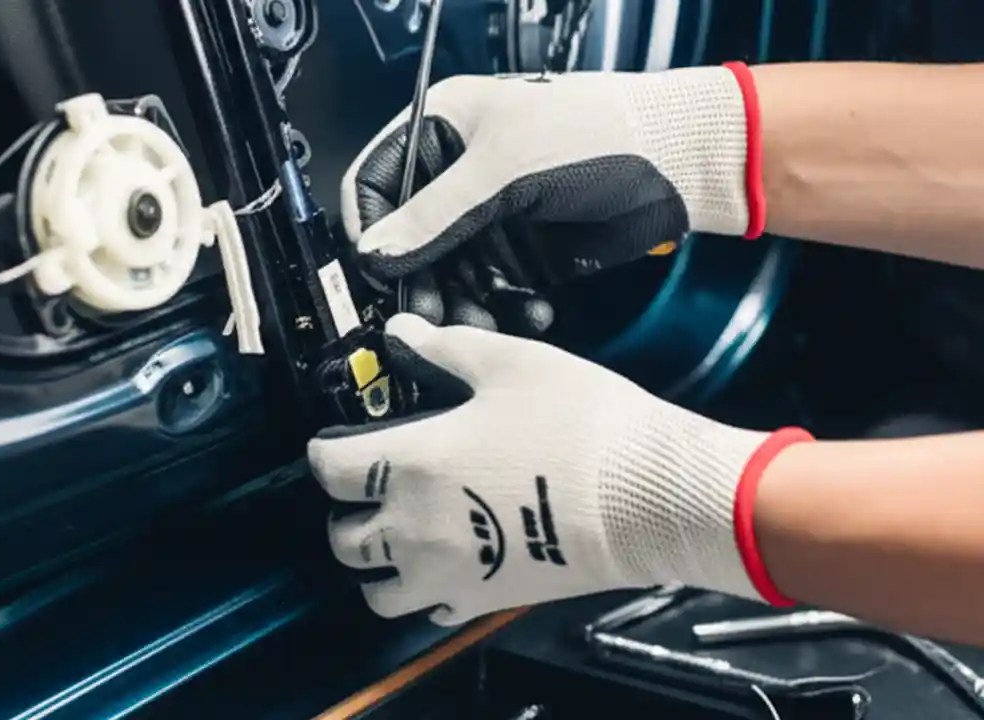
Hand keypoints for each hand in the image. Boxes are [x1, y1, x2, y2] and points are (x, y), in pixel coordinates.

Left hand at [308, 314, 774, 625]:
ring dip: (375, 563)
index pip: (328, 468)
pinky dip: (421, 592)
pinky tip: (446, 560)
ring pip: (374, 588)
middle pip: (343, 537)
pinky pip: (426, 611)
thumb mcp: (509, 364)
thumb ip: (443, 348)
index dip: (328, 450)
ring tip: (399, 534)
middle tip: (372, 488)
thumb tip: (402, 331)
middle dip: (347, 510)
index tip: (342, 441)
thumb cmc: (582, 426)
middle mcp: (413, 528)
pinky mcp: (481, 601)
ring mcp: (446, 573)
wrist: (648, 497)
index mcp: (409, 465)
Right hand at [341, 66, 757, 284]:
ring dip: (459, 304)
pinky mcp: (520, 249)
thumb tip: (377, 252)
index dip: (371, 229)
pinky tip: (525, 312)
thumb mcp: (504, 171)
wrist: (679, 163)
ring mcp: (490, 214)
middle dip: (418, 280)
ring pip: (447, 274)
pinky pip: (490, 290)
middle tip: (429, 312)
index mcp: (443, 128)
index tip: (380, 273)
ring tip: (478, 322)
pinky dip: (501, 308)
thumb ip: (435, 215)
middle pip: (409, 240)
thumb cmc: (601, 132)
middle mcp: (460, 174)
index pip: (375, 181)